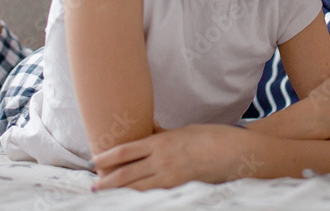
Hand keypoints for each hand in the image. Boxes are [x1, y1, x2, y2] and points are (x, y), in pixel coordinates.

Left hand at [92, 124, 247, 190]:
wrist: (235, 152)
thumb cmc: (212, 137)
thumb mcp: (185, 130)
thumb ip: (164, 133)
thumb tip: (149, 129)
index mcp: (161, 142)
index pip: (126, 151)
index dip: (107, 157)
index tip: (95, 161)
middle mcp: (162, 160)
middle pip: (126, 173)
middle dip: (107, 180)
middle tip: (94, 184)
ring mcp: (170, 176)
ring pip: (136, 188)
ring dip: (118, 191)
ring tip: (105, 194)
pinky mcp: (179, 189)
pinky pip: (154, 195)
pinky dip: (139, 197)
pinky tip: (131, 200)